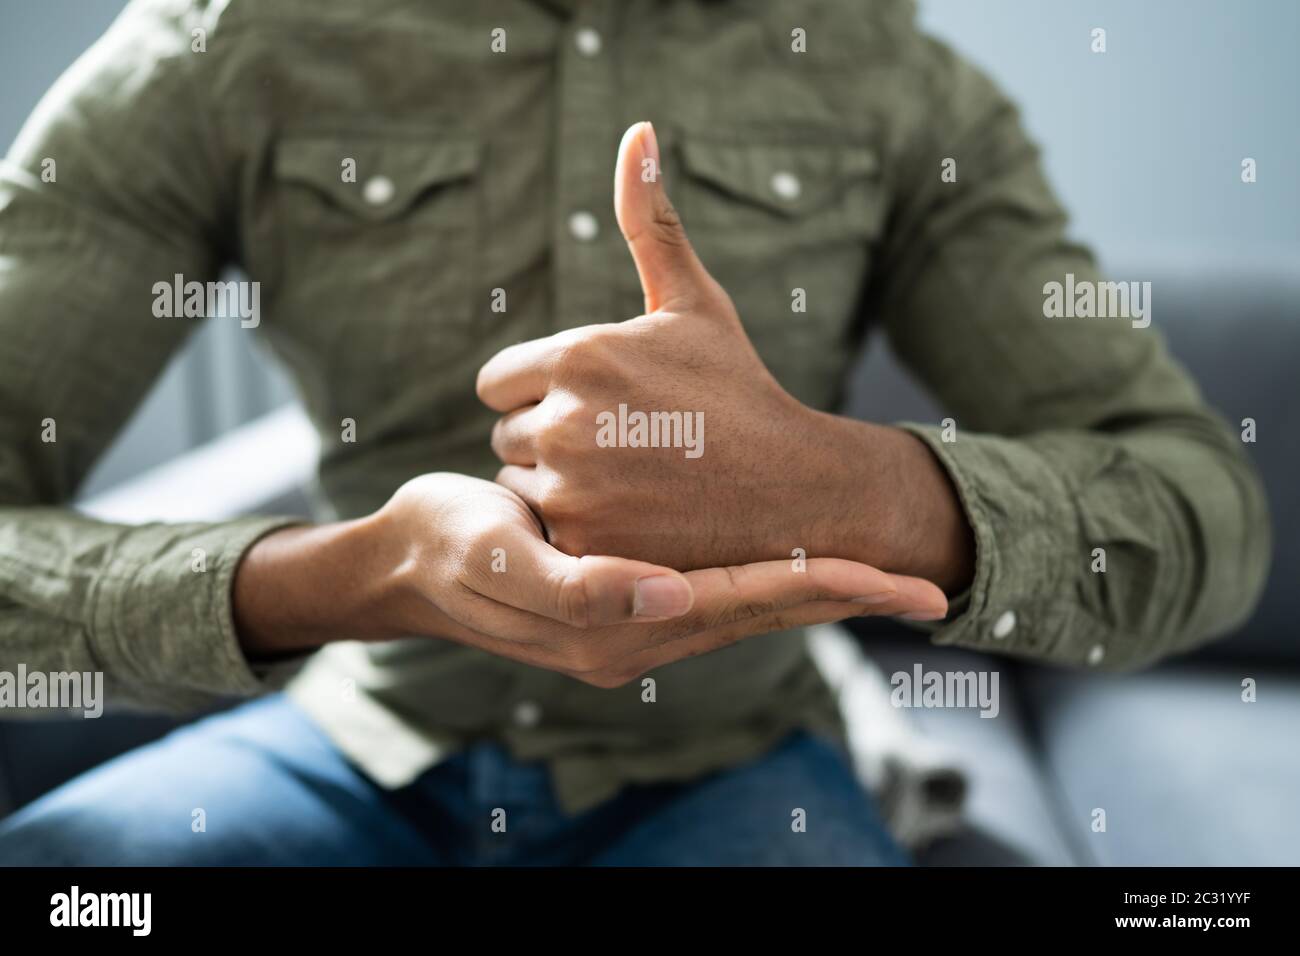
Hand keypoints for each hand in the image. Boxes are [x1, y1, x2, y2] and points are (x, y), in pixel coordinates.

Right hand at [233, 473, 947, 685]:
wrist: (412, 560)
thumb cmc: (452, 547)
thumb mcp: (503, 558)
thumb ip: (585, 587)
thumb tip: (675, 595)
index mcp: (623, 630)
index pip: (751, 605)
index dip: (829, 590)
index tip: (905, 585)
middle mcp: (646, 636)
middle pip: (770, 612)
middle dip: (849, 598)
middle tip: (933, 590)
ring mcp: (644, 621)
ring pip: (754, 604)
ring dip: (820, 591)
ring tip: (889, 577)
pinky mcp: (635, 598)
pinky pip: (722, 592)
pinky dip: (772, 579)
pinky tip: (801, 560)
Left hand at [478, 122, 973, 590]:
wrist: (793, 491)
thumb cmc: (737, 391)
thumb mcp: (693, 303)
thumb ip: (650, 221)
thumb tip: (638, 129)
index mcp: (577, 353)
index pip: (499, 381)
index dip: (542, 393)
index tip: (599, 406)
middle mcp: (563, 419)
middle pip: (508, 436)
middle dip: (551, 441)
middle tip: (623, 449)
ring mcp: (572, 487)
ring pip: (522, 487)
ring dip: (560, 488)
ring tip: (629, 484)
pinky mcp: (583, 545)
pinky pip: (543, 534)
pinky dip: (574, 532)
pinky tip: (628, 520)